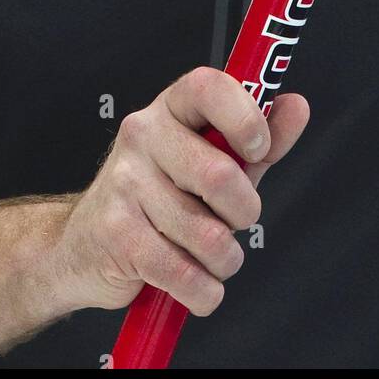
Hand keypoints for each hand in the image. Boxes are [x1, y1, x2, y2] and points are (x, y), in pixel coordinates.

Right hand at [54, 66, 308, 314]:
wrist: (82, 246)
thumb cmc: (161, 196)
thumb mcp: (216, 159)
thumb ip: (262, 137)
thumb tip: (296, 107)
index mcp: (171, 108)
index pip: (209, 87)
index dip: (245, 116)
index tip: (258, 148)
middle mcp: (142, 135)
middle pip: (219, 175)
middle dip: (244, 212)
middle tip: (235, 220)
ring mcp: (124, 183)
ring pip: (207, 234)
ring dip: (224, 259)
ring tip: (211, 254)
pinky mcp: (116, 232)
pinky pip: (183, 273)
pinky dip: (203, 291)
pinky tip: (194, 281)